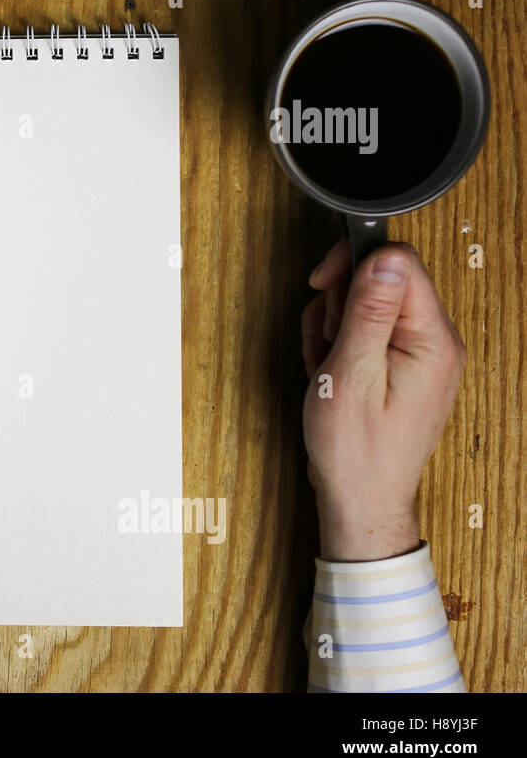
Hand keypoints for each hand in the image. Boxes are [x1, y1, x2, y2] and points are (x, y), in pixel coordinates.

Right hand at [300, 240, 464, 561]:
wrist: (362, 498)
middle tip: (326, 345)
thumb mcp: (351, 374)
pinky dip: (338, 346)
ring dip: (333, 328)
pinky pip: (367, 331)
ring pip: (367, 305)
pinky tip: (330, 375)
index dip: (353, 264)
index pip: (399, 263)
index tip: (322, 285)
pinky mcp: (403, 365)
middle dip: (339, 305)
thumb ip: (368, 313)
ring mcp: (421, 355)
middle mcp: (436, 342)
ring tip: (325, 369)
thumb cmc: (355, 449)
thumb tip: (383, 258)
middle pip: (381, 281)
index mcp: (431, 340)